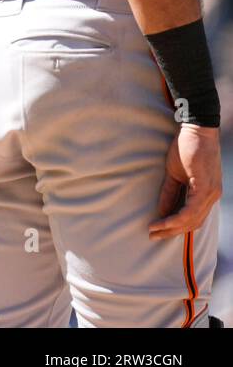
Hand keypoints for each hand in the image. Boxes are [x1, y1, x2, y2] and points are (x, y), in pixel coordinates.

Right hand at [148, 124, 221, 239]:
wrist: (197, 130)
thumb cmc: (187, 148)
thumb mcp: (175, 173)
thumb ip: (170, 192)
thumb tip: (162, 211)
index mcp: (208, 194)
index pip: (193, 218)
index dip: (175, 227)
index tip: (156, 231)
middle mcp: (213, 196)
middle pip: (194, 223)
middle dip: (172, 232)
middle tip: (152, 236)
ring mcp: (211, 193)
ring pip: (193, 220)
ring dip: (172, 228)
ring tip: (154, 230)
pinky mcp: (206, 187)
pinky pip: (191, 210)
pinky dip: (176, 218)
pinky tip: (163, 221)